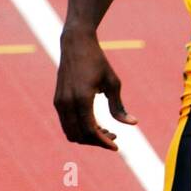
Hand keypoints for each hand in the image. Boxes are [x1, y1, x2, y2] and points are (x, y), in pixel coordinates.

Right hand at [54, 29, 137, 149]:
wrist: (76, 43)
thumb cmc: (98, 61)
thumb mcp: (113, 83)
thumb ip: (119, 106)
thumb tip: (132, 124)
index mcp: (81, 98)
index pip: (90, 130)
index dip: (103, 142)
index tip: (116, 146)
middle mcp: (67, 103)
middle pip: (79, 136)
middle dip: (96, 141)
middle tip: (113, 137)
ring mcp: (59, 102)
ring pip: (71, 132)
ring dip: (87, 137)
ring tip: (106, 131)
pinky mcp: (57, 101)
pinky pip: (67, 124)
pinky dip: (80, 129)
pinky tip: (95, 124)